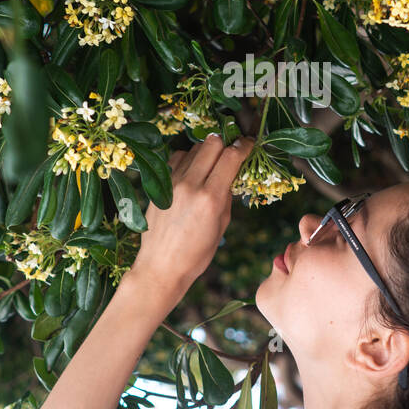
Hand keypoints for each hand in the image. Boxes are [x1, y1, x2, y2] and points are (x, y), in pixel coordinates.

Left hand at [128, 134, 254, 304]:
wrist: (161, 266)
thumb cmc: (196, 253)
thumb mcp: (221, 225)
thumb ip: (226, 195)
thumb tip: (230, 173)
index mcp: (210, 198)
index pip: (231, 156)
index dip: (244, 146)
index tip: (249, 144)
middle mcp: (190, 185)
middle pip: (212, 142)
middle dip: (226, 144)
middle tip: (231, 152)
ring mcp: (172, 182)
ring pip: (194, 147)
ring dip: (207, 151)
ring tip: (212, 165)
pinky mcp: (160, 184)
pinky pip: (177, 157)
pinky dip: (189, 158)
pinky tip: (193, 171)